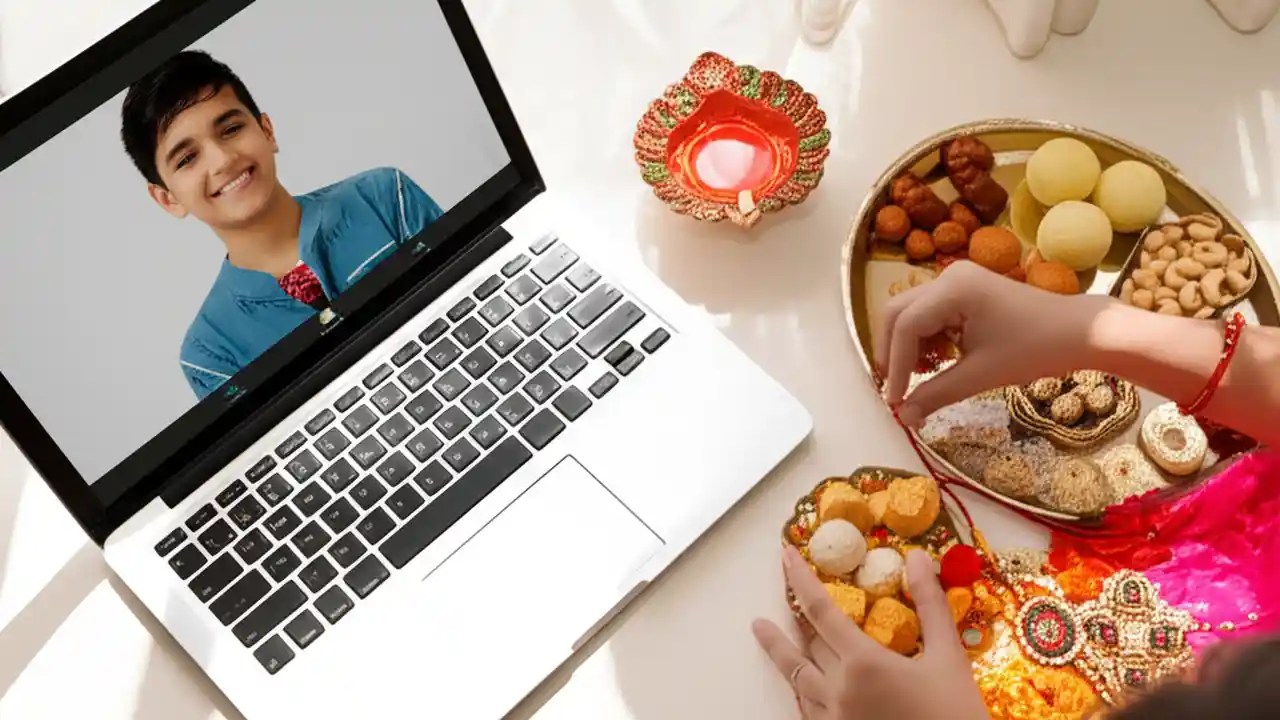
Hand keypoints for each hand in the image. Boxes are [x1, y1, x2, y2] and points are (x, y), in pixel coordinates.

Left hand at [752, 546, 987, 719]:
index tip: (785, 556)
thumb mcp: (949, 657)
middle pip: (806, 643)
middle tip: (782, 588)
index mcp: (863, 663)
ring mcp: (835, 719)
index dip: (800, 580)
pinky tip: (798, 686)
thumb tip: (919, 557)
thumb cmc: (956, 713)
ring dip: (781, 651)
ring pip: (798, 678)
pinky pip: (808, 710)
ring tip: (762, 630)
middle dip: (794, 613)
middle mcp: (839, 690)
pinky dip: (800, 690)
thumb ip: (930, 605)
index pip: (821, 610)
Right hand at [876, 262, 1110, 426]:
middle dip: (893, 354)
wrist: (1079, 332)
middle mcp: (948, 277)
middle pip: (897, 314)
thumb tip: (903, 417)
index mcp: (953, 289)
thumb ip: (935, 394)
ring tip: (919, 379)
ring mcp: (955, 281)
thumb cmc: (1035, 349)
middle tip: (896, 390)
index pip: (905, 326)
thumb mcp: (981, 375)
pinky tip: (937, 363)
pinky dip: (924, 341)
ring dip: (907, 348)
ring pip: (909, 314)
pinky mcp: (962, 290)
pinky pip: (928, 315)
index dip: (895, 366)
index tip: (894, 400)